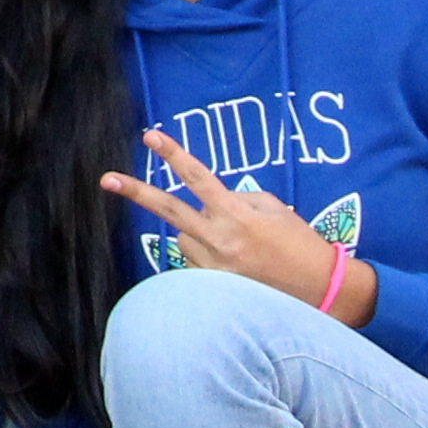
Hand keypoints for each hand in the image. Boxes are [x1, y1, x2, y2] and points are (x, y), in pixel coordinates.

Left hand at [102, 128, 366, 320]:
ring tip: (238, 246)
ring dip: (199, 233)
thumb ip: (238, 200)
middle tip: (107, 179)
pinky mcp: (214, 289)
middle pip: (169, 210)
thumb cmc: (300, 244)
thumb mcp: (274, 208)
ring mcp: (214, 267)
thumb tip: (212, 203)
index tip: (150, 136)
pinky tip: (236, 264)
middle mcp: (219, 239)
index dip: (173, 154)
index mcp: (236, 214)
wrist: (321, 291)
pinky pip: (195, 262)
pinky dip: (206, 255)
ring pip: (185, 237)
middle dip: (136, 192)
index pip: (197, 177)